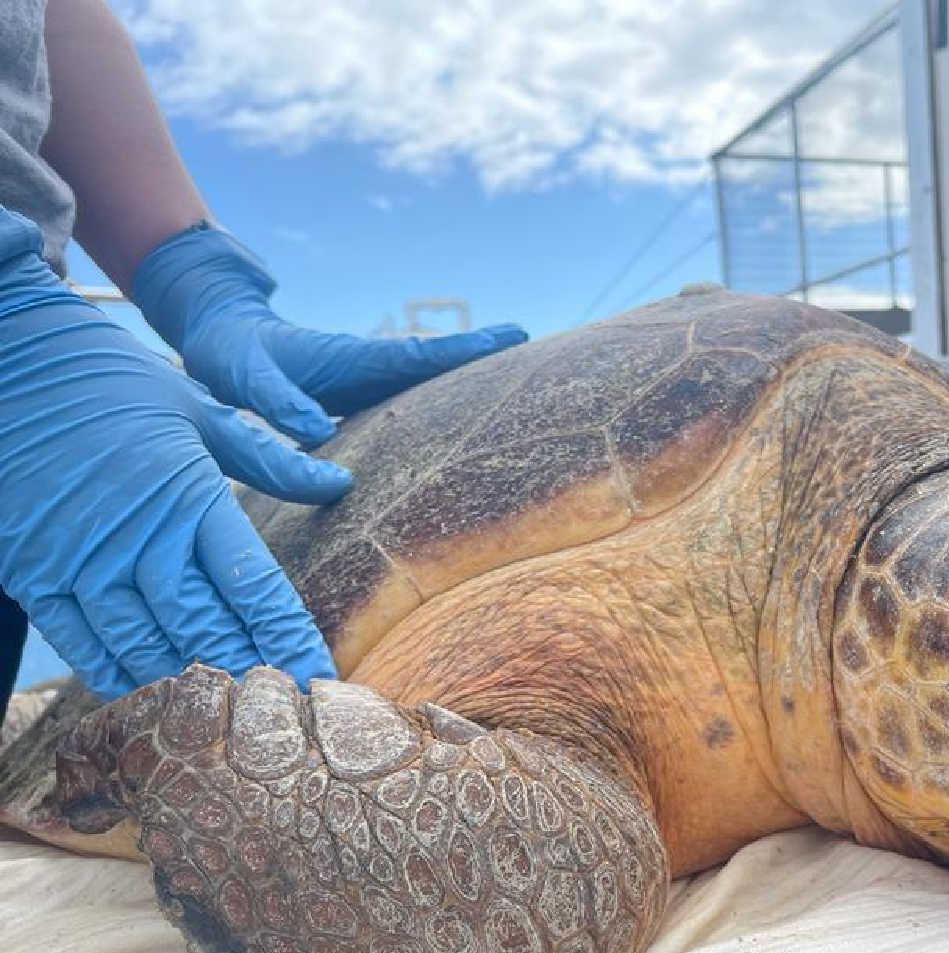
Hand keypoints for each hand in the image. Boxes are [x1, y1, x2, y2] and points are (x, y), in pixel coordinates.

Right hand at [0, 209, 350, 697]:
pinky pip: (82, 642)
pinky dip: (118, 677)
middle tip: (285, 717)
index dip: (289, 639)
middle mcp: (140, 537)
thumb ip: (271, 459)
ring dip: (190, 686)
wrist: (11, 362)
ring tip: (232, 722)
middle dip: (248, 675)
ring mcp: (82, 560)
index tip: (320, 678)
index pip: (253, 586)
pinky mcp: (35, 572)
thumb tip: (340, 481)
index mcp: (191, 497)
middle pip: (205, 627)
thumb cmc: (117, 383)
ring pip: (146, 643)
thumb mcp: (202, 411)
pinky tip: (152, 703)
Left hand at [131, 224, 527, 447]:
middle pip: (439, 366)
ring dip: (469, 384)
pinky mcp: (360, 399)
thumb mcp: (246, 377)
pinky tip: (460, 421)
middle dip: (486, 360)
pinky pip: (408, 403)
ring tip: (516, 386)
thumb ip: (280, 401)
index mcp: (354, 360)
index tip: (513, 337)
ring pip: (429, 385)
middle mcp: (371, 369)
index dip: (465, 350)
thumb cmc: (230, 355)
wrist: (220, 334)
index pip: (419, 355)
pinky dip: (439, 405)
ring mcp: (369, 384)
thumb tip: (317, 433)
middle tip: (537, 349)